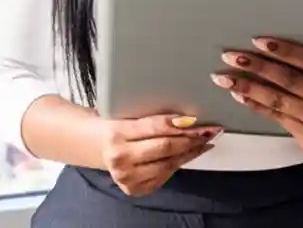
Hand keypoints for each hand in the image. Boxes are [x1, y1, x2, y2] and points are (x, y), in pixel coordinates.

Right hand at [93, 114, 220, 196]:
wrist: (93, 145)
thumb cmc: (113, 125)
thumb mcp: (124, 114)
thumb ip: (149, 118)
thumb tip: (185, 119)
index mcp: (115, 134)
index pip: (153, 127)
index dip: (177, 123)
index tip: (196, 120)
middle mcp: (120, 157)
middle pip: (164, 147)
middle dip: (190, 139)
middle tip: (209, 130)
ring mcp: (127, 177)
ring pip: (168, 164)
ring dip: (190, 153)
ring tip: (205, 142)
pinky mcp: (134, 189)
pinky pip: (164, 176)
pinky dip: (179, 164)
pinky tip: (189, 155)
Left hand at [211, 37, 302, 165]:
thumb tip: (271, 47)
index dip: (284, 50)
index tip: (257, 41)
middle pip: (290, 80)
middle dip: (257, 66)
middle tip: (231, 56)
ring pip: (278, 100)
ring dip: (248, 87)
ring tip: (225, 78)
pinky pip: (276, 117)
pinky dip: (256, 105)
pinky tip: (239, 96)